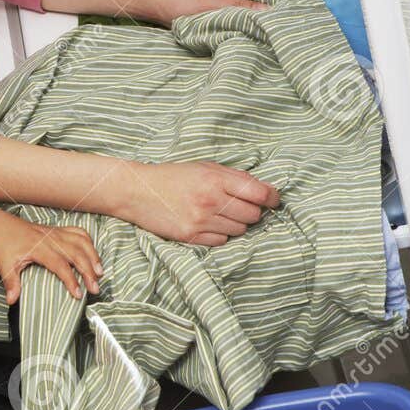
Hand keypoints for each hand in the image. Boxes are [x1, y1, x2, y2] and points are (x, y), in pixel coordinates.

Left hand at [0, 209, 102, 303]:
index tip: (78, 294)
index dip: (70, 280)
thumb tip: (11, 301)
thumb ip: (11, 283)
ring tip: (100, 272)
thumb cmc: (2, 245)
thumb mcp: (4, 265)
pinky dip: (89, 242)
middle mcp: (50, 238)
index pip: (60, 264)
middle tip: (95, 289)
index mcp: (38, 247)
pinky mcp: (57, 230)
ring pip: (81, 241)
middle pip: (76, 253)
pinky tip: (93, 255)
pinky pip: (78, 232)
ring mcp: (55, 232)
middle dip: (88, 271)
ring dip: (93, 255)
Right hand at [118, 160, 280, 245]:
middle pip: (253, 215)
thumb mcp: (204, 167)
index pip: (260, 193)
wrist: (137, 191)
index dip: (272, 197)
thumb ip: (234, 177)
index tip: (273, 200)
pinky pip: (222, 242)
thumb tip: (265, 190)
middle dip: (250, 211)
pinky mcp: (191, 237)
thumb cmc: (173, 176)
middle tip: (238, 205)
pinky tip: (206, 224)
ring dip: (235, 224)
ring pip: (240, 231)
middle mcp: (211, 200)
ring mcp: (201, 221)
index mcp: (216, 179)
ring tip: (218, 214)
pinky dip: (219, 235)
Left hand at [151, 0, 267, 25]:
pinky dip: (246, 26)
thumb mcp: (214, 4)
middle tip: (278, 28)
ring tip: (270, 33)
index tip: (287, 13)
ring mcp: (233, 0)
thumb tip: (268, 10)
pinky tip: (255, 35)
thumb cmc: (184, 1)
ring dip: (256, 21)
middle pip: (261, 0)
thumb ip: (241, 7)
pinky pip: (242, 19)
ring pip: (252, 12)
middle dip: (267, 13)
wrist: (163, 8)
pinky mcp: (227, 12)